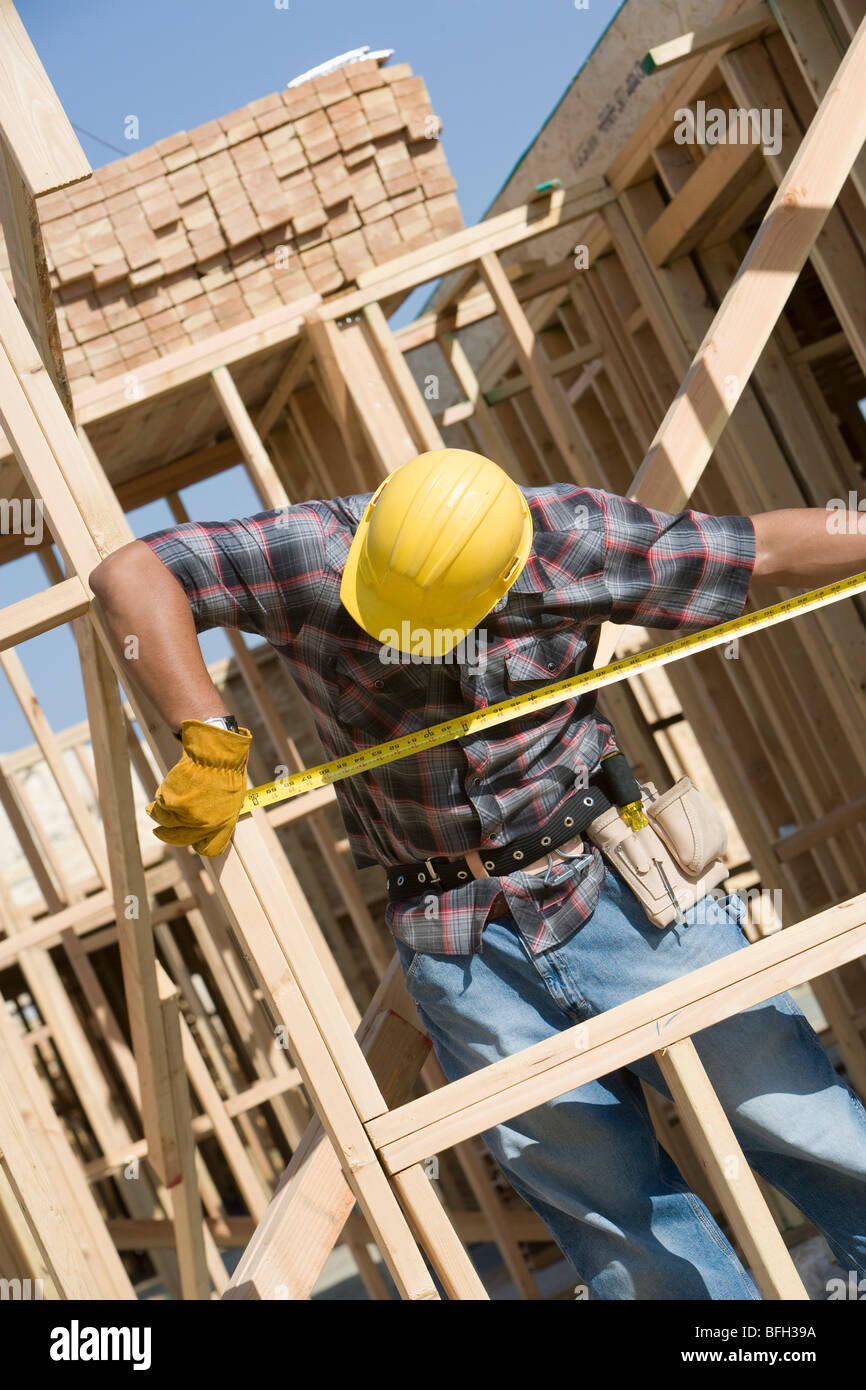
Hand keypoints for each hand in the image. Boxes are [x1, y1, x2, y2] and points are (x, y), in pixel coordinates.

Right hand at [146, 719, 251, 856]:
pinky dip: (159, 801)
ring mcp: (186, 816)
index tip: (192, 839)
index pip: (209, 849)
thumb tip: (205, 826)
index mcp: (222, 827)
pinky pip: (160, 807)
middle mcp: (203, 826)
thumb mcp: (232, 800)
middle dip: (168, 836)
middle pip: (180, 840)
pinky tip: (164, 793)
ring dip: (160, 815)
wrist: (216, 755)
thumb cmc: (227, 774)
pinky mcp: (171, 803)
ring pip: (165, 823)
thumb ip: (219, 818)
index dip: (199, 844)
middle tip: (160, 832)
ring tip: (157, 809)